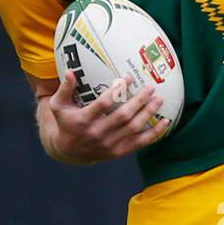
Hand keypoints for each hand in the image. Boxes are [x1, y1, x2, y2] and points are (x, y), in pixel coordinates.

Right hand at [47, 74, 166, 163]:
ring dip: (148, 113)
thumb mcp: (58, 106)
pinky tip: (165, 122)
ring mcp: (109, 145)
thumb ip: (64, 89)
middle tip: (151, 88)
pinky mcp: (118, 152)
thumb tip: (70, 72)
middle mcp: (98, 134)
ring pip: (134, 129)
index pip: (104, 103)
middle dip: (139, 101)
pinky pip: (140, 143)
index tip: (129, 78)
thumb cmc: (66, 122)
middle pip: (123, 116)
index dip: (117, 90)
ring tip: (159, 100)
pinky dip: (154, 133)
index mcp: (83, 121)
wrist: (69, 151)